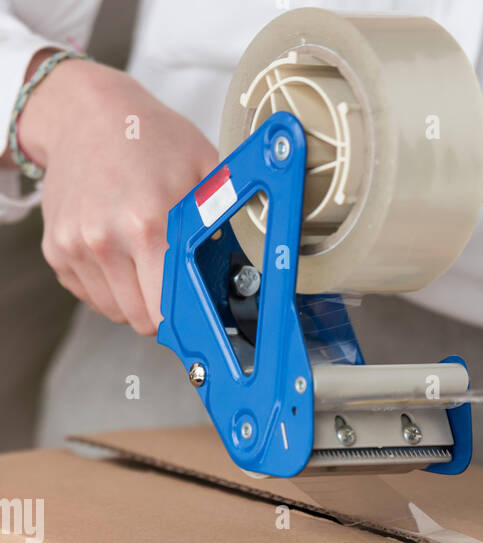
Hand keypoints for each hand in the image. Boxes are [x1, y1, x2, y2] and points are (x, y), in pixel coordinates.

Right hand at [17, 55, 216, 333]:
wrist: (82, 112)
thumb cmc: (150, 138)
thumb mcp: (204, 168)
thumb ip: (229, 220)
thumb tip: (258, 265)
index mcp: (147, 225)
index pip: (168, 312)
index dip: (188, 320)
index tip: (197, 315)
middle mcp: (104, 240)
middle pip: (142, 321)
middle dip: (162, 309)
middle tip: (171, 276)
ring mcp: (74, 246)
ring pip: (116, 312)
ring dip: (135, 298)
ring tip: (143, 258)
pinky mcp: (55, 250)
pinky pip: (91, 296)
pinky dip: (108, 285)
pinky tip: (117, 251)